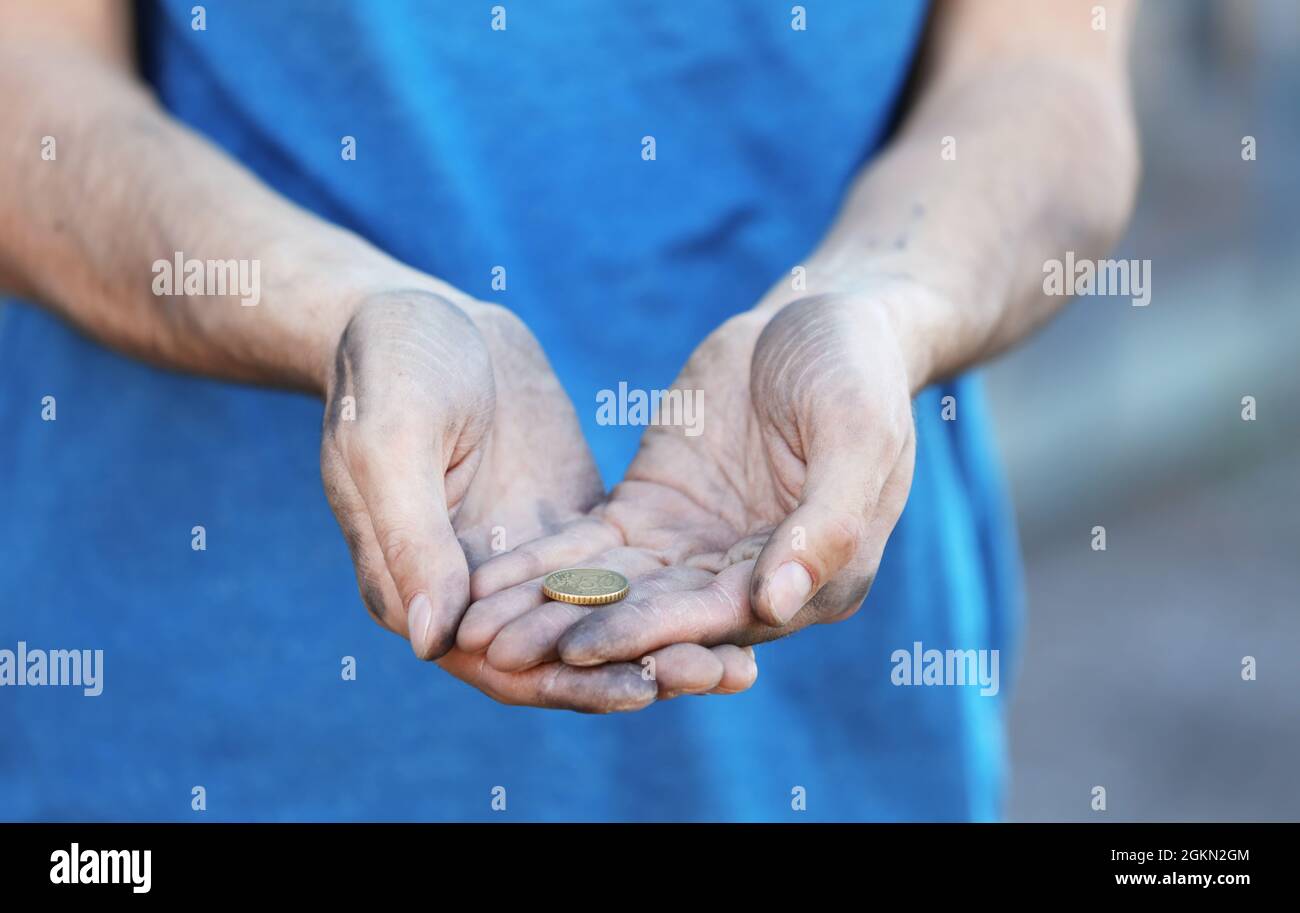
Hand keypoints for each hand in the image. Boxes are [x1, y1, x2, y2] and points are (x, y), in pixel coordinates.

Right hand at [321, 286, 755, 710]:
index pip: (502, 665)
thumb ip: (410, 538)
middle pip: (566, 654)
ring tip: (745, 659)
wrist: (417, 312)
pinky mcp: (568, 524)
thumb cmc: (386, 369)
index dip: (573, 681)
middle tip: (728, 674)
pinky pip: (622, 570)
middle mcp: (472, 594)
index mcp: (415, 593)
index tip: (646, 687)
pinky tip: (736, 589)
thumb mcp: (389, 442)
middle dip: (645, 669)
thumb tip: (434, 640)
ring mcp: (524, 560)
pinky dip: (670, 590)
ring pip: (602, 619)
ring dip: (668, 639)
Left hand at [463, 286, 919, 671]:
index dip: (648, 634)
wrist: (819, 314)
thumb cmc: (856, 371)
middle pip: (655, 619)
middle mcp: (748, 581)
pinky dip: (543, 565)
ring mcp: (696, 549)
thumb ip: (826, 522)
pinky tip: (485, 577)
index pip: (719, 619)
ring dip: (546, 612)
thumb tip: (776, 605)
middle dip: (576, 637)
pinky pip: (593, 547)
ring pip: (614, 591)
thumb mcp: (858, 433)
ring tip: (473, 630)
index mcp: (812, 579)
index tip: (579, 648)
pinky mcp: (653, 513)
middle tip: (497, 654)